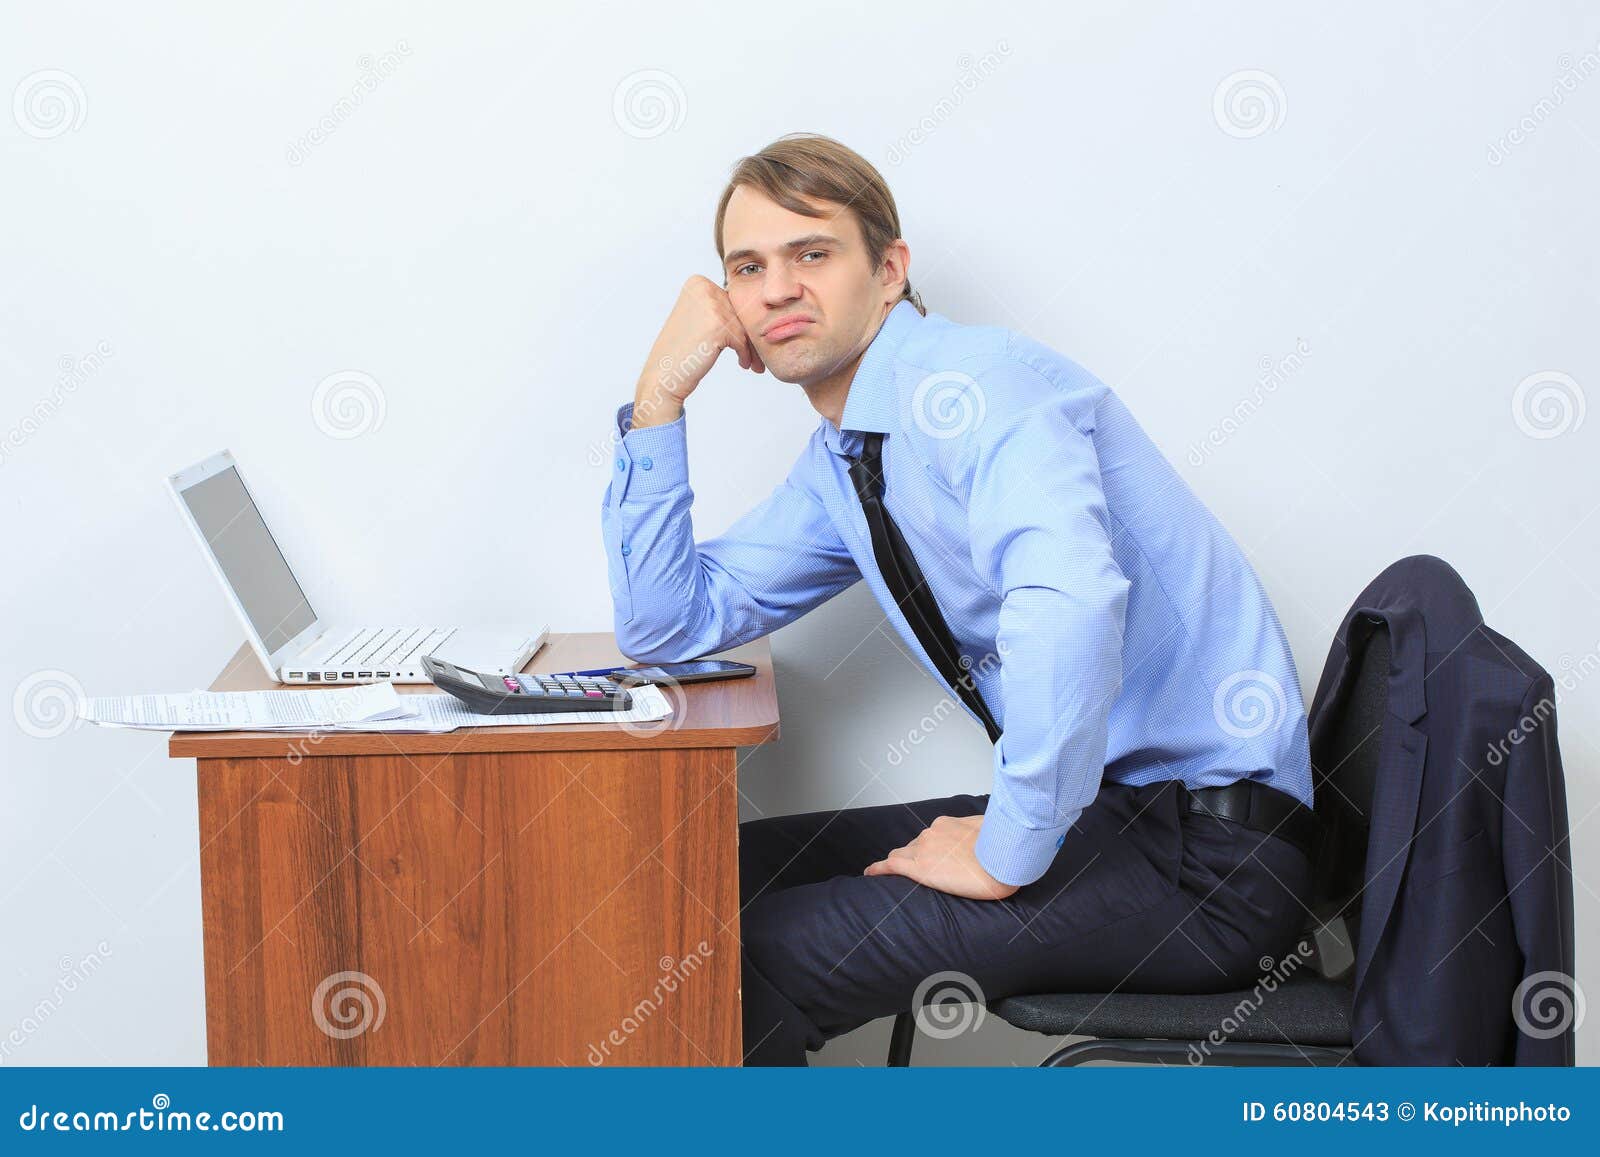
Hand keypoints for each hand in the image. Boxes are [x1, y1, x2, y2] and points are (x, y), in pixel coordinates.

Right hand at [631, 275, 763, 428]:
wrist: (663, 374)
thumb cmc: (682, 350)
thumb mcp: (699, 317)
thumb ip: (721, 306)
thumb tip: (755, 303)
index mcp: (698, 282)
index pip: (732, 301)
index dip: (742, 324)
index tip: (748, 342)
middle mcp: (703, 288)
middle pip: (740, 314)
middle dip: (749, 337)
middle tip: (756, 357)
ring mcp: (710, 305)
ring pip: (744, 327)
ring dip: (750, 348)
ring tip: (752, 363)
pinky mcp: (718, 325)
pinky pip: (742, 340)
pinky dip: (745, 354)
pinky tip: (743, 364)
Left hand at [863, 815, 1019, 899]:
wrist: (1002, 861)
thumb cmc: (1001, 848)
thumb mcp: (990, 829)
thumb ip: (979, 830)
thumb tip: (984, 832)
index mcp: (946, 824)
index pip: (928, 837)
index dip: (926, 848)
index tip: (928, 856)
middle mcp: (931, 833)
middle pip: (912, 847)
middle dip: (911, 857)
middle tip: (918, 871)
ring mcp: (923, 850)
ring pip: (901, 855)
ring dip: (898, 864)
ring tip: (889, 874)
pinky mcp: (920, 868)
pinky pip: (891, 866)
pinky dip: (878, 869)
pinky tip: (869, 873)